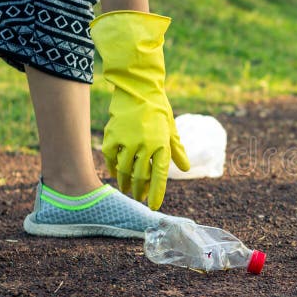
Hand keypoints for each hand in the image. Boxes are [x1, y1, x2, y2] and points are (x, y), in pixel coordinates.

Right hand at [91, 10, 189, 209]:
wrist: (138, 89)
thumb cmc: (159, 109)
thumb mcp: (171, 129)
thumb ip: (177, 150)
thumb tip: (186, 168)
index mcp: (161, 145)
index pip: (159, 175)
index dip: (156, 192)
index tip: (153, 206)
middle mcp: (144, 146)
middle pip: (141, 176)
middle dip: (140, 190)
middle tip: (139, 198)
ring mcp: (126, 142)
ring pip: (124, 170)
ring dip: (126, 182)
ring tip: (128, 189)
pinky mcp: (112, 136)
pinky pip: (110, 158)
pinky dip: (113, 167)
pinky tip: (116, 173)